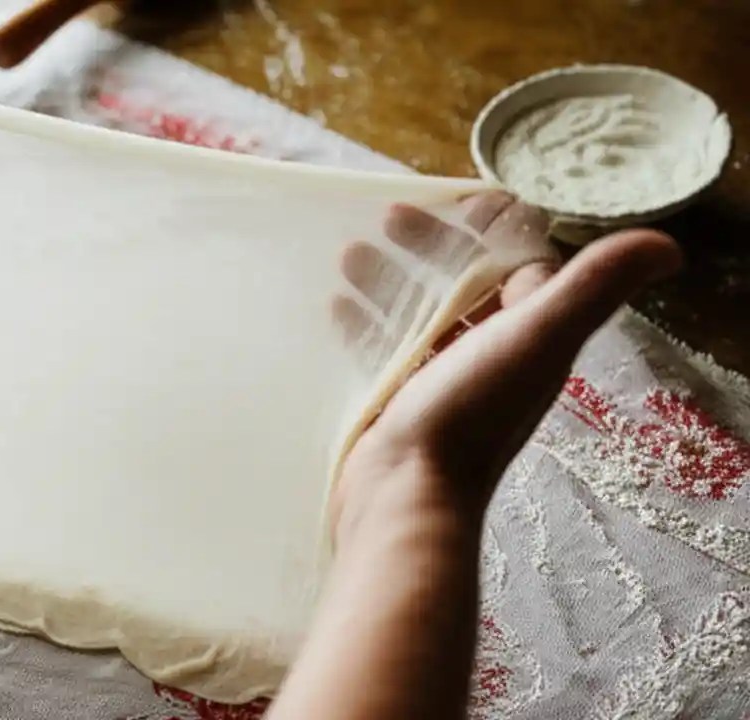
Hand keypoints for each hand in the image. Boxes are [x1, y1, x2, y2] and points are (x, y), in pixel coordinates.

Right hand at [329, 192, 681, 537]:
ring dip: (389, 277)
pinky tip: (336, 304)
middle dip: (429, 246)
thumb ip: (593, 287)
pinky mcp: (398, 402)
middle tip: (389, 215)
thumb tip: (668, 247)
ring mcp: (440, 382)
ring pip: (417, 313)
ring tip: (350, 254)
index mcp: (527, 339)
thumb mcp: (537, 338)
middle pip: (462, 284)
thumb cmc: (468, 413)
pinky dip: (363, 320)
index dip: (493, 230)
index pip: (519, 267)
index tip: (456, 199)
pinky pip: (382, 348)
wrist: (406, 494)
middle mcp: (489, 358)